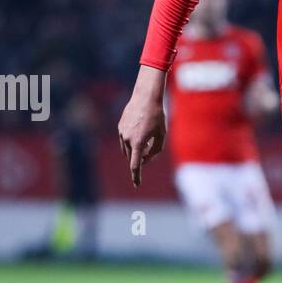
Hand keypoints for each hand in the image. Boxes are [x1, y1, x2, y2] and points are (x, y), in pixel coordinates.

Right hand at [118, 67, 167, 186]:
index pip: (136, 165)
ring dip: (135, 150)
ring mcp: (122, 133)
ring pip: (127, 150)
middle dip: (140, 158)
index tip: (137, 184)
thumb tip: (145, 159)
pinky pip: (125, 139)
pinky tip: (140, 130)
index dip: (136, 176)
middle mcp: (127, 139)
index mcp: (139, 143)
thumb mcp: (161, 135)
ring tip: (146, 138)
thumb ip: (155, 151)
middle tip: (150, 151)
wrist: (145, 98)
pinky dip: (132, 141)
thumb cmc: (157, 117)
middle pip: (133, 157)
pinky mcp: (119, 127)